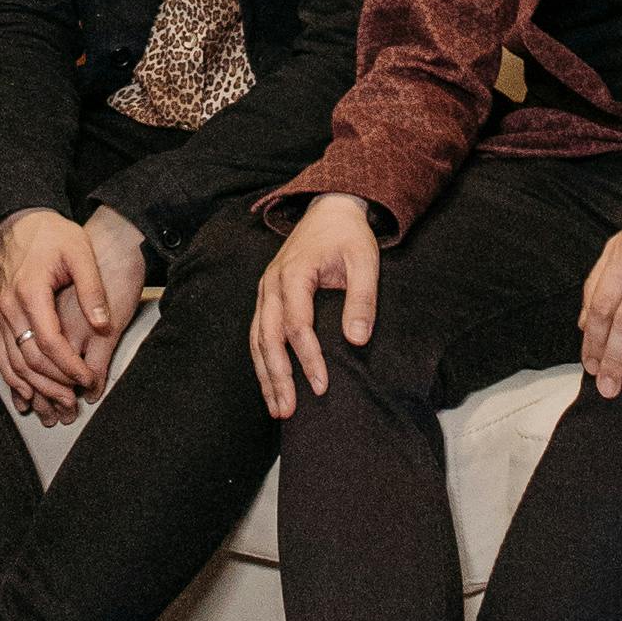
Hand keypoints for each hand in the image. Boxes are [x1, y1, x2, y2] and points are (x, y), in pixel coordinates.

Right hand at [0, 205, 144, 423]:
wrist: (20, 221)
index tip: (87, 378)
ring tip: (56, 405)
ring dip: (34, 388)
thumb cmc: (52, 234)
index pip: (49, 342)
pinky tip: (25, 395)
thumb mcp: (80, 252)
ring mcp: (1, 314)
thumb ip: (92, 288)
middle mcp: (10, 307)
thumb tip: (102, 323)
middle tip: (74, 401)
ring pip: (12, 363)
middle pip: (29, 359)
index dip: (69, 366)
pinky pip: (1, 355)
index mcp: (31, 292)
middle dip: (53, 384)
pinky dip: (12, 379)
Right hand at [252, 193, 378, 419]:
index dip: (308, 357)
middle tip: (289, 410)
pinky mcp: (267, 297)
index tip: (322, 386)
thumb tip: (357, 339)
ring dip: (266, 375)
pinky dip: (262, 361)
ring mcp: (265, 290)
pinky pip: (257, 333)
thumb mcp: (365, 260)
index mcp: (295, 272)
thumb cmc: (348, 236)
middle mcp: (272, 283)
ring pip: (256, 338)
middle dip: (278, 376)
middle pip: (267, 336)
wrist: (329, 210)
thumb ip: (362, 298)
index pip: (296, 324)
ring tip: (278, 408)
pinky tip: (270, 385)